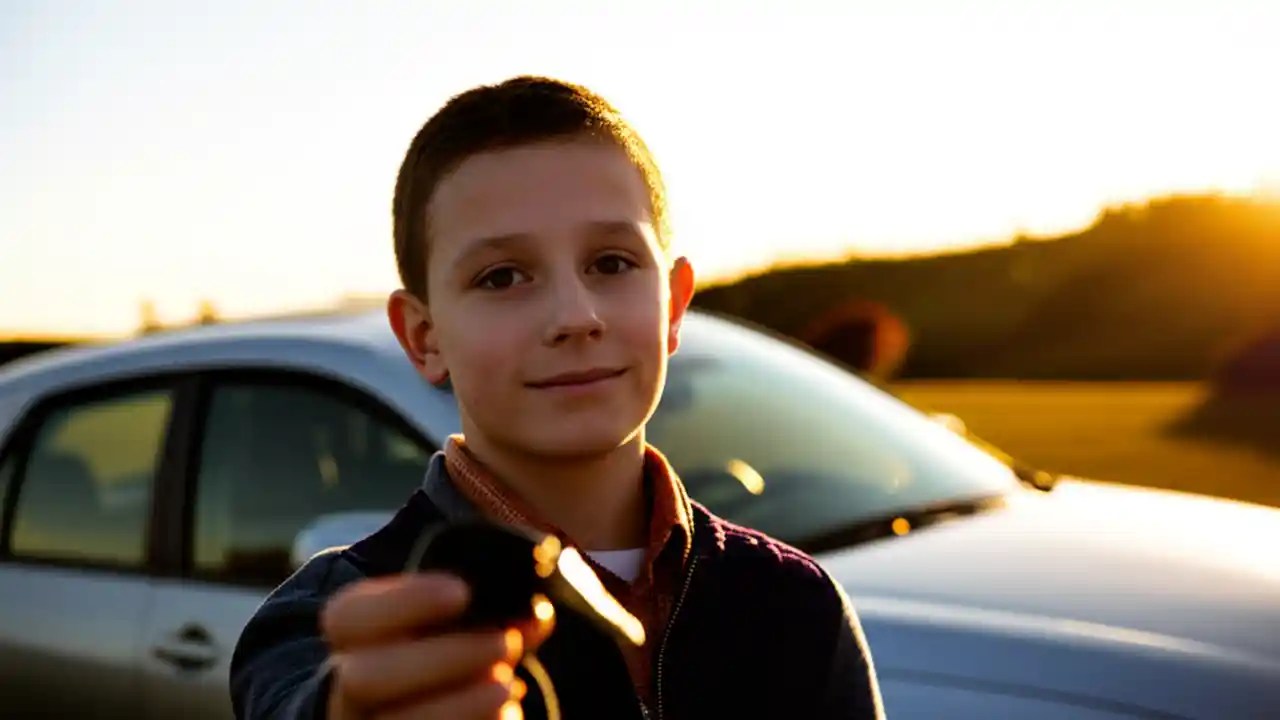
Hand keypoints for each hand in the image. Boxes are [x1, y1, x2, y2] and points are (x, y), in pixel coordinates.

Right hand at [321, 573, 553, 718]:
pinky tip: (506, 714)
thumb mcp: (463, 621)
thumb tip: (534, 611)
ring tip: (508, 686)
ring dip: (465, 704)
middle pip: (364, 677)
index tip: (461, 591)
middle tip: (504, 643)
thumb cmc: (456, 650)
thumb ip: (493, 607)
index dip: (402, 602)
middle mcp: (348, 693)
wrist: (437, 703)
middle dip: (445, 658)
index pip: (347, 617)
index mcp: (353, 641)